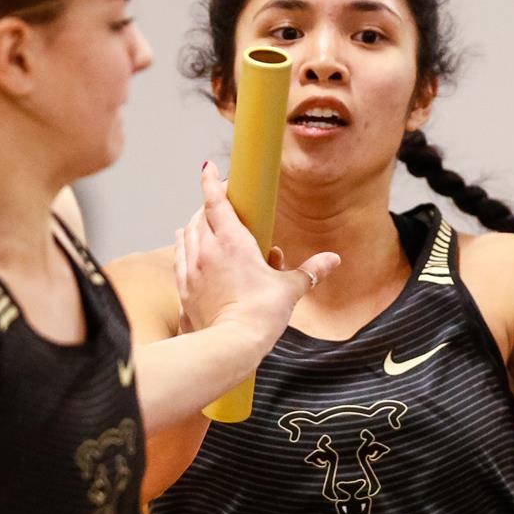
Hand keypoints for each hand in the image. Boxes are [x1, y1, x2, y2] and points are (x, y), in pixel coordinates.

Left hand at [175, 162, 337, 346]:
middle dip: (210, 206)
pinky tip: (187, 249)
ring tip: (204, 224)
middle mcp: (206, 250)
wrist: (229, 345)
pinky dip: (184, 248)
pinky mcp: (184, 288)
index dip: (213, 182)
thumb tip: (333, 260)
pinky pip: (180, 258)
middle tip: (222, 205)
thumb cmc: (259, 315)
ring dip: (195, 226)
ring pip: (187, 235)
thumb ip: (310, 271)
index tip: (209, 169)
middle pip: (200, 216)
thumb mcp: (290, 289)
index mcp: (231, 242)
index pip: (217, 202)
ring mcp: (191, 269)